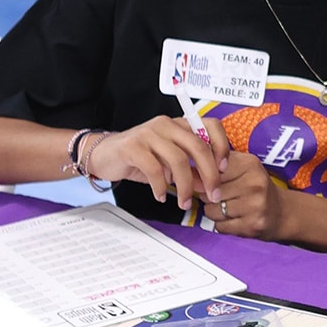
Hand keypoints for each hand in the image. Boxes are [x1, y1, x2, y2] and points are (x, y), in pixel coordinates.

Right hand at [86, 116, 228, 209]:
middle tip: (212, 194)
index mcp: (180, 124)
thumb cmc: (140, 158)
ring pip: (178, 160)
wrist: (103, 154)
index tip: (223, 169)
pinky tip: (161, 195)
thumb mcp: (170, 165)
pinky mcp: (133, 146)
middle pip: (198, 146)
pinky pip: (155, 169)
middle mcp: (167, 124)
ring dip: (185, 186)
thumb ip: (191, 172)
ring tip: (184, 202)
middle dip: (209, 174)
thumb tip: (210, 187)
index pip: (211, 126)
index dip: (221, 147)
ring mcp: (149, 133)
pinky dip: (161, 186)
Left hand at [201, 150, 289, 240]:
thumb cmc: (257, 189)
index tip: (207, 182)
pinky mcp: (252, 225)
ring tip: (228, 208)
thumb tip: (187, 172)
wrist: (283, 213)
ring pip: (212, 211)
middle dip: (208, 197)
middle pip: (209, 192)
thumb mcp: (243, 168)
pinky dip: (222, 224)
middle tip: (222, 196)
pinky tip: (234, 219)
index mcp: (250, 165)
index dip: (204, 178)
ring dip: (214, 212)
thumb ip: (218, 166)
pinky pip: (220, 226)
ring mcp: (255, 206)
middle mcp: (255, 184)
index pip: (211, 171)